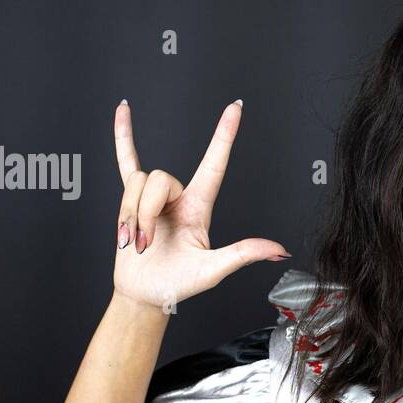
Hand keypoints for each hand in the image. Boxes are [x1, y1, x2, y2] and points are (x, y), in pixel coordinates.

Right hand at [111, 100, 289, 309]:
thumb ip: (242, 254)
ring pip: (137, 182)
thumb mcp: (213, 270)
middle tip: (146, 244)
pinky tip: (123, 110)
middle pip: (159, 178)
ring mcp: (155, 198)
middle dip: (146, 212)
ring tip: (135, 242)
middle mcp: (179, 197)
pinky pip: (127, 162)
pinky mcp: (131, 201)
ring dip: (130, 215)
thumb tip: (279, 250)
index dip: (224, 136)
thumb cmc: (178, 285)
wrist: (145, 295)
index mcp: (200, 207)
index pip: (215, 164)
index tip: (236, 107)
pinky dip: (123, 136)